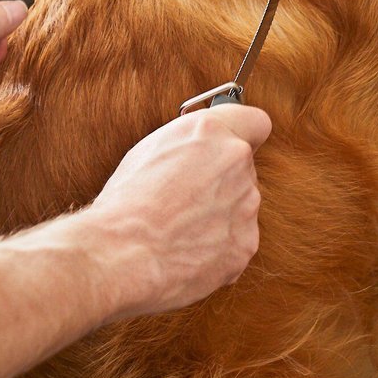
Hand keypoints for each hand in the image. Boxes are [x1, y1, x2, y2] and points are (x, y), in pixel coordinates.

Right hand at [82, 105, 271, 319]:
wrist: (121, 254)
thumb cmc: (126, 203)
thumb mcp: (152, 149)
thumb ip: (192, 143)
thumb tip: (204, 149)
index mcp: (211, 130)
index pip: (256, 122)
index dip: (246, 135)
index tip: (232, 149)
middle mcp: (236, 160)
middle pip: (243, 169)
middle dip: (223, 181)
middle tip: (188, 200)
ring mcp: (246, 202)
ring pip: (241, 205)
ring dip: (221, 215)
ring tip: (182, 230)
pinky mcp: (246, 242)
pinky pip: (237, 240)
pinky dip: (220, 247)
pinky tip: (189, 251)